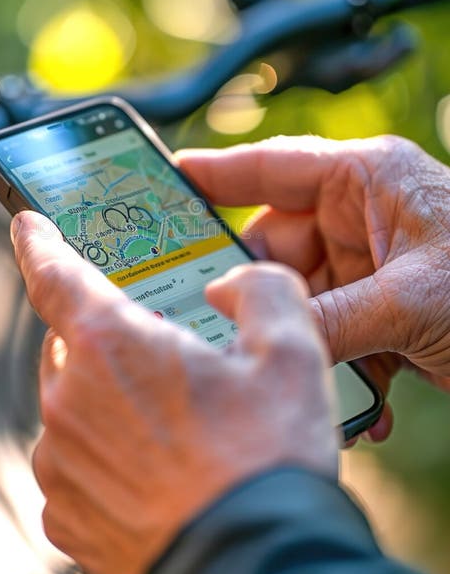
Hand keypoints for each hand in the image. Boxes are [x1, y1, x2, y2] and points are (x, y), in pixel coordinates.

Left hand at [11, 211, 336, 573]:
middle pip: (73, 344)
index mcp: (111, 344)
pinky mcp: (66, 515)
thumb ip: (260, 292)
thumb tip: (232, 288)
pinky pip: (76, 464)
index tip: (26, 223)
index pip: (54, 272)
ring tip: (175, 430)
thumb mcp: (290, 353)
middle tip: (165, 358)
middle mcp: (69, 399)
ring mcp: (61, 462)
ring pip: (74, 405)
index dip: (38, 241)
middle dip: (110, 339)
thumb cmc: (267, 461)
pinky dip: (106, 456)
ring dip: (110, 402)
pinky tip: (157, 474)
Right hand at [177, 135, 449, 439]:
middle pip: (278, 250)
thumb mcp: (411, 300)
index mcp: (367, 179)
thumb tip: (234, 315)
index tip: (161, 183)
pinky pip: (336, 334)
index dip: (212, 175)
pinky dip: (343, 371)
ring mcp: (372, 264)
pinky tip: (364, 405)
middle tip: (235, 333)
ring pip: (305, 302)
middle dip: (268, 300)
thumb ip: (322, 313)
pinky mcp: (384, 309)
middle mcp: (362, 215)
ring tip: (316, 381)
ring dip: (311, 347)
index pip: (271, 168)